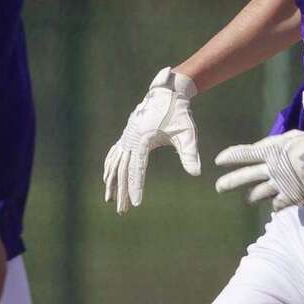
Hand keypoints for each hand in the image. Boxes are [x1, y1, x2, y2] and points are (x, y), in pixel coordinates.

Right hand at [104, 67, 199, 213]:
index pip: (137, 169)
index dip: (135, 187)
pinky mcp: (127, 135)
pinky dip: (110, 167)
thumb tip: (197, 173)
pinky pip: (114, 154)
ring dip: (112, 182)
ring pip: (116, 163)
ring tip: (110, 200)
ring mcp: (126, 136)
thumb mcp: (187, 133)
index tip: (136, 204)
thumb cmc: (179, 114)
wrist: (168, 93)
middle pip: (124, 170)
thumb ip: (190, 154)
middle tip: (123, 211)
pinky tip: (107, 179)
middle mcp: (130, 138)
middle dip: (122, 191)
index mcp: (143, 139)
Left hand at [214, 131, 303, 211]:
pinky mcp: (291, 198)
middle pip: (244, 177)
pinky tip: (274, 204)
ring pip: (257, 194)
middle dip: (228, 182)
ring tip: (250, 198)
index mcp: (272, 151)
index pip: (243, 154)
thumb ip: (273, 144)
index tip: (218, 161)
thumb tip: (259, 150)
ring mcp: (280, 185)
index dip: (229, 157)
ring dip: (252, 196)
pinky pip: (276, 204)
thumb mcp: (292, 137)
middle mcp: (272, 169)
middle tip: (219, 187)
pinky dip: (274, 204)